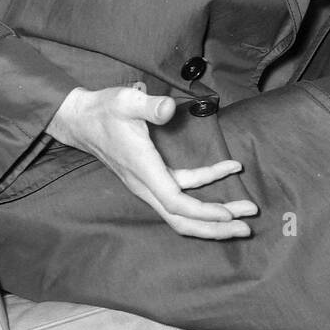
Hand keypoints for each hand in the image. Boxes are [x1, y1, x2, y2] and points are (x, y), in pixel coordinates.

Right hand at [45, 85, 256, 239]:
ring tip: (244, 213)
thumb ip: (149, 106)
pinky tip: (228, 170)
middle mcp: (146, 184)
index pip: (175, 201)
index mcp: (142, 169)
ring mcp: (149, 184)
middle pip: (182, 220)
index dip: (203, 211)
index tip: (229, 214)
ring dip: (213, 216)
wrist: (82, 120)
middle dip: (215, 227)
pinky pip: (182, 192)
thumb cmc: (105, 110)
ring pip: (183, 212)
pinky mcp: (153, 178)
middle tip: (247, 228)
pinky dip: (205, 189)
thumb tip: (169, 109)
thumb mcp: (126, 101)